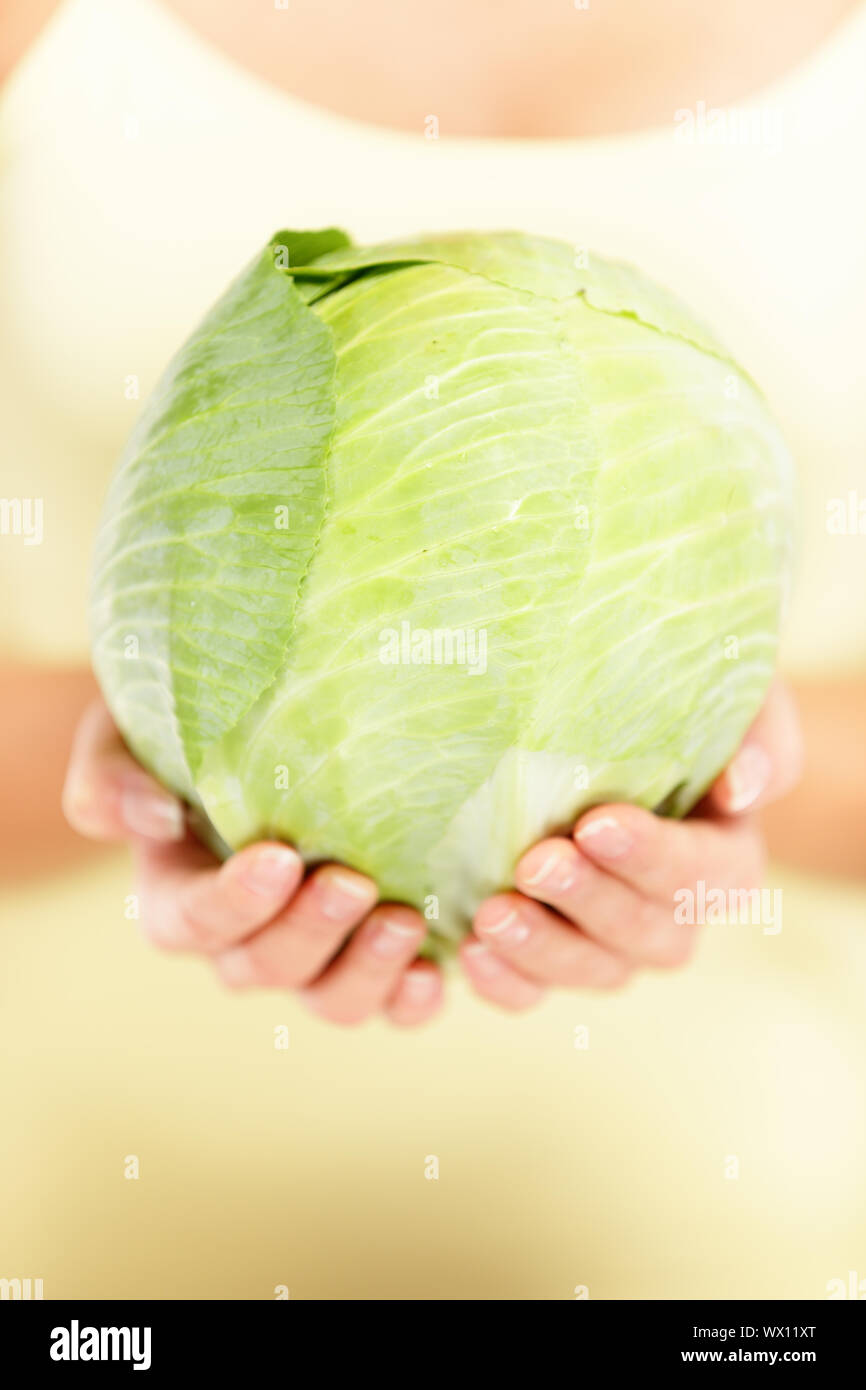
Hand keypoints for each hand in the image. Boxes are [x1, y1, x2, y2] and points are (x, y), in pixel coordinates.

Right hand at [62, 699, 441, 1026]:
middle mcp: (242, 942)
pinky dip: (412, 999)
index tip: (278, 859)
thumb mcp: (125, 735)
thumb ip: (111, 776)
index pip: (192, 922)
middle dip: (310, 932)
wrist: (260, 725)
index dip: (234, 904)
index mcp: (177, 897)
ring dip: (367, 971)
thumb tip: (152, 817)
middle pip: (266, 968)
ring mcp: (311, 955)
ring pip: (330, 1000)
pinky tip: (435, 973)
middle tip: (353, 883)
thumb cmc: (188, 727)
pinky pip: (390, 1004)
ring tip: (405, 921)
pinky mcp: (371, 954)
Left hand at [461, 680, 802, 1010]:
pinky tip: (469, 952)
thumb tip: (744, 788)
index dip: (651, 857)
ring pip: (593, 971)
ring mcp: (612, 944)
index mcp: (725, 859)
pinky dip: (505, 982)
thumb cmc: (681, 712)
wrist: (618, 734)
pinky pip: (534, 991)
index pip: (702, 875)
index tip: (596, 824)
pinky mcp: (551, 956)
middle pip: (646, 934)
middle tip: (536, 863)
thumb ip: (759, 738)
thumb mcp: (740, 705)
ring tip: (490, 913)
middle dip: (589, 902)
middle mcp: (674, 915)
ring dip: (542, 948)